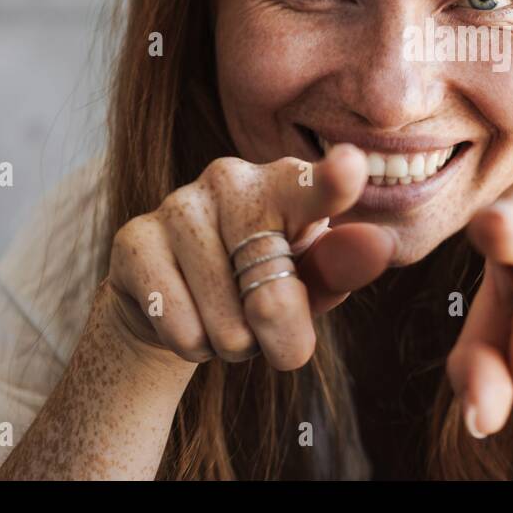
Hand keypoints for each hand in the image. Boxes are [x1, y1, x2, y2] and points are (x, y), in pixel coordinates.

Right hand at [105, 143, 394, 369]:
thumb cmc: (262, 282)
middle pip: (271, 290)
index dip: (334, 182)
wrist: (178, 303)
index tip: (350, 167)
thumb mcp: (311, 279)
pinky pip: (180, 328)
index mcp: (285, 182)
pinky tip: (186, 317)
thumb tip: (378, 244)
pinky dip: (192, 344)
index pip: (314, 187)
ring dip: (233, 342)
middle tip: (273, 330)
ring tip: (225, 315)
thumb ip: (344, 265)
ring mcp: (178, 205)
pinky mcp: (133, 239)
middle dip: (280, 335)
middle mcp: (230, 179)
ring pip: (225, 322)